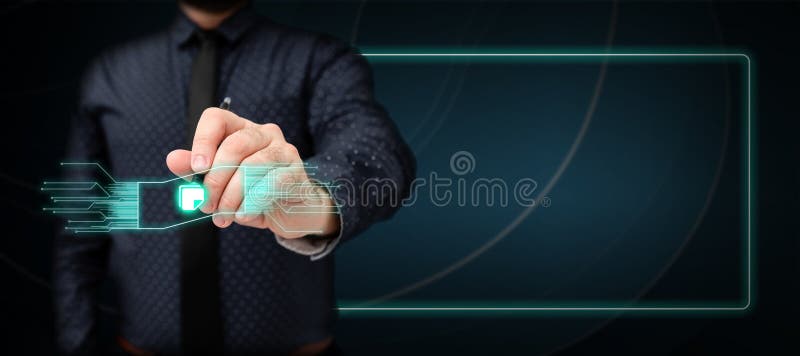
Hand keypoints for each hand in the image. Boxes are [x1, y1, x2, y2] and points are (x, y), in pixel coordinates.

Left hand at [166, 108, 338, 238]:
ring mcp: (284, 151)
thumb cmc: (253, 193)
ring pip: (251, 166)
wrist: (293, 211)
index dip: (203, 140)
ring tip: (223, 216)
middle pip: (234, 145)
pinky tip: (243, 215)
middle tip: (206, 204)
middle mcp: (265, 133)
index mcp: (241, 129)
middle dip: (215, 179)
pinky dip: (251, 203)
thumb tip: (173, 159)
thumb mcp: (221, 182)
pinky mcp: (296, 172)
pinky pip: (270, 185)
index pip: (217, 118)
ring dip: (232, 196)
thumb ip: (196, 170)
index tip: (197, 169)